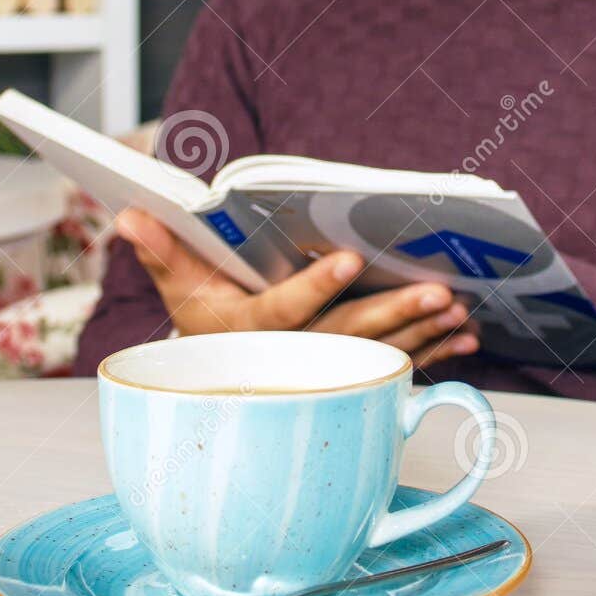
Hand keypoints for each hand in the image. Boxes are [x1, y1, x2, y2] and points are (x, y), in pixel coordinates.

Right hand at [115, 209, 478, 369]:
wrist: (221, 381)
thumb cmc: (202, 323)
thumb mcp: (176, 286)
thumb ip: (159, 248)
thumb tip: (127, 213)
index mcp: (247, 332)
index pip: (283, 310)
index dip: (315, 287)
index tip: (350, 259)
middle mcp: (290, 358)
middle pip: (345, 336)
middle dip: (393, 315)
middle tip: (437, 293)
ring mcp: (324, 370)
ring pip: (378, 352)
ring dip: (422, 334)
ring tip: (461, 311)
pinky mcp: (351, 376)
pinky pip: (398, 366)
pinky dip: (435, 353)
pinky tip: (468, 337)